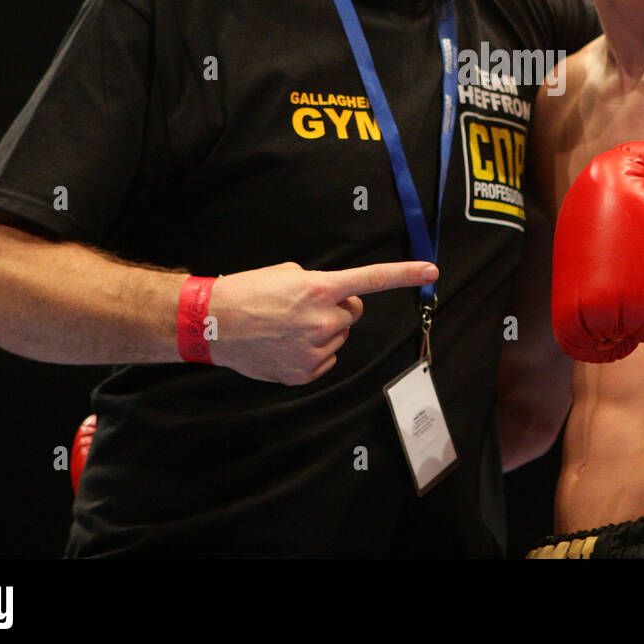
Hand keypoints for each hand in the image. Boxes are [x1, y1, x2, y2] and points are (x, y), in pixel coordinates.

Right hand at [207, 259, 437, 384]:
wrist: (212, 322)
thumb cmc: (248, 291)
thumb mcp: (288, 274)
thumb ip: (321, 285)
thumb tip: (337, 300)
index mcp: (318, 288)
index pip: (371, 280)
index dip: (405, 274)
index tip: (432, 270)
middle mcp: (321, 320)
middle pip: (353, 312)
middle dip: (338, 308)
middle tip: (305, 306)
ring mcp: (313, 350)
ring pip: (338, 337)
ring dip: (322, 331)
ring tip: (287, 326)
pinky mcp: (303, 373)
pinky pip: (326, 360)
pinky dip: (312, 353)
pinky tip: (286, 345)